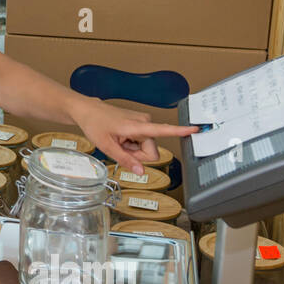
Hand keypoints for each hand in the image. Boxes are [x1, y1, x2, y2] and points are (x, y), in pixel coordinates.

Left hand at [70, 97, 198, 174]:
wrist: (88, 110)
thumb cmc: (95, 124)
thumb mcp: (107, 146)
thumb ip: (126, 160)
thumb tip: (141, 172)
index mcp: (138, 126)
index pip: (164, 130)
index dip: (180, 131)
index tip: (195, 129)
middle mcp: (144, 122)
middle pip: (151, 151)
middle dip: (137, 155)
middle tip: (120, 147)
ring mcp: (143, 122)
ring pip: (147, 148)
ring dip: (133, 149)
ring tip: (119, 140)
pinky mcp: (141, 123)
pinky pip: (143, 142)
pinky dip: (132, 144)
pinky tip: (121, 138)